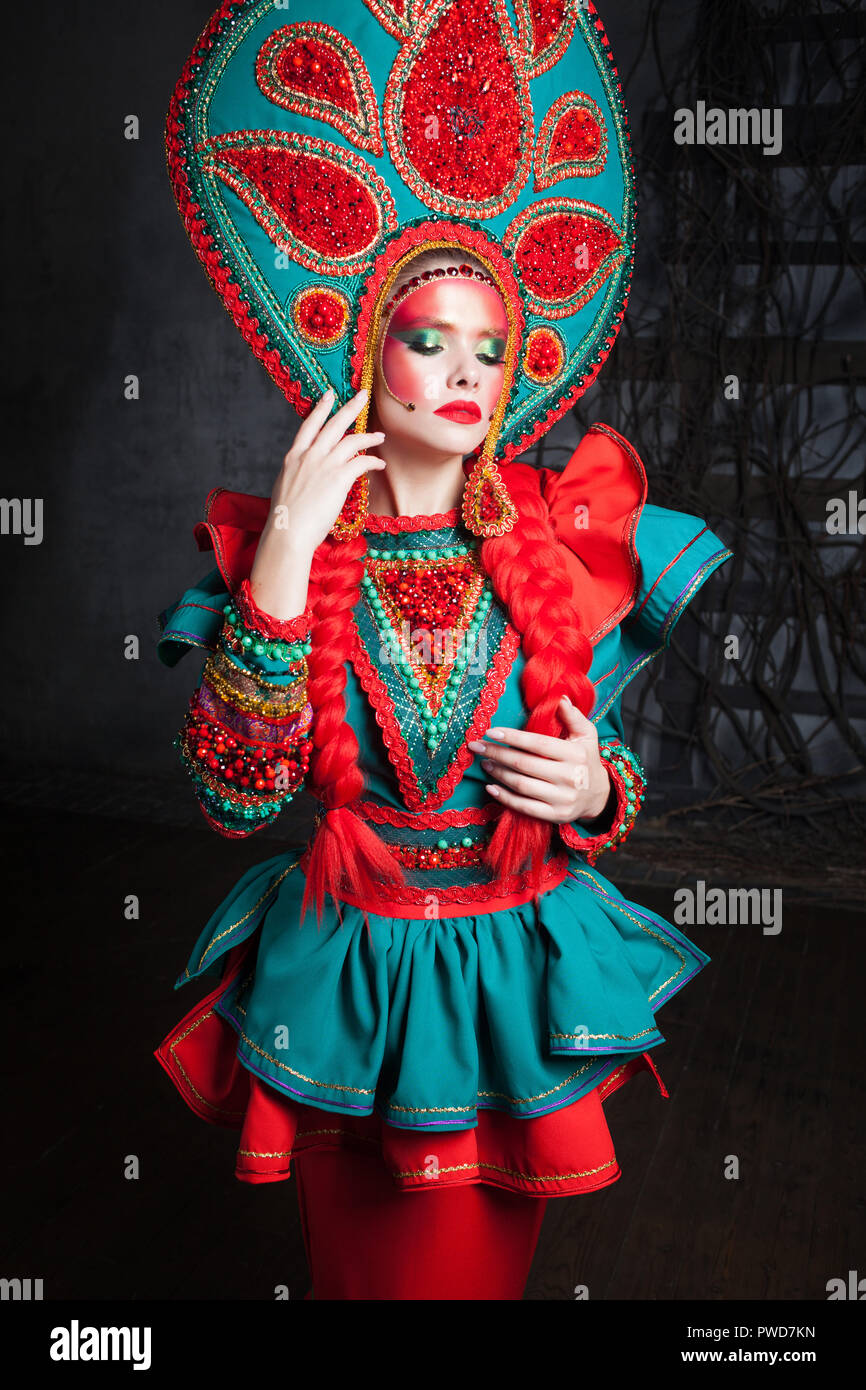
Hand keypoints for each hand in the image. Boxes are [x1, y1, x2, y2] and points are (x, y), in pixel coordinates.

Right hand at [265, 386, 385, 553]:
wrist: (288, 532)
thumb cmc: (286, 519)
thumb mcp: (286, 487)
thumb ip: (298, 475)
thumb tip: (306, 477)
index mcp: (293, 457)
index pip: (309, 426)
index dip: (321, 408)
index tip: (330, 395)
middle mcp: (309, 456)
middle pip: (333, 424)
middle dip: (350, 407)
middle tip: (363, 395)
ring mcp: (324, 465)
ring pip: (351, 440)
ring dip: (368, 436)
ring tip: (380, 435)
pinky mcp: (339, 478)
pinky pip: (362, 461)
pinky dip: (373, 460)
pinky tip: (379, 463)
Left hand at [467, 696, 610, 822]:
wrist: (599, 795)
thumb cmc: (586, 759)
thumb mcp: (586, 735)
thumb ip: (572, 715)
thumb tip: (558, 697)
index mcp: (575, 754)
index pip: (538, 744)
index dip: (512, 738)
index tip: (491, 732)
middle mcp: (570, 777)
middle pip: (524, 764)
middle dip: (497, 754)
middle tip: (477, 746)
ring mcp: (563, 799)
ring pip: (521, 785)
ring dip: (498, 773)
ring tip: (484, 763)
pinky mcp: (556, 815)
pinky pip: (524, 807)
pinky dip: (504, 798)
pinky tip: (491, 787)